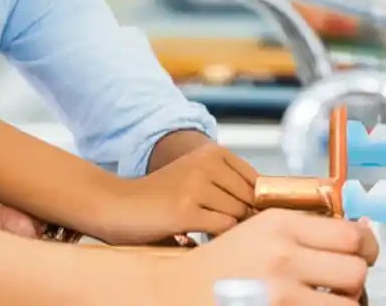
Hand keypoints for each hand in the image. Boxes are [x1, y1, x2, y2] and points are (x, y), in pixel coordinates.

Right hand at [91, 142, 257, 244]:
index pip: (256, 180)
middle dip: (242, 216)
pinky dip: (216, 235)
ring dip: (227, 226)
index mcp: (212, 151)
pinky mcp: (185, 210)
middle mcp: (206, 163)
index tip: (240, 211)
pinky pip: (222, 227)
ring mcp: (196, 186)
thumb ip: (230, 186)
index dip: (254, 202)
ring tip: (202, 224)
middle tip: (216, 221)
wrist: (119, 204)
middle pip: (250, 199)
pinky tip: (196, 231)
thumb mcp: (197, 178)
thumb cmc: (162, 197)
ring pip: (238, 214)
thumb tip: (267, 208)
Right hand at [156, 210, 378, 304]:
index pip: (351, 234)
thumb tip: (360, 231)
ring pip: (348, 304)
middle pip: (356, 269)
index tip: (364, 253)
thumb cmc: (218, 264)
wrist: (176, 290)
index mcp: (280, 224)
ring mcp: (280, 291)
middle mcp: (282, 254)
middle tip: (344, 283)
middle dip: (355, 279)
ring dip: (342, 304)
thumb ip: (303, 229)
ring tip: (326, 300)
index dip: (368, 247)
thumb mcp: (258, 229)